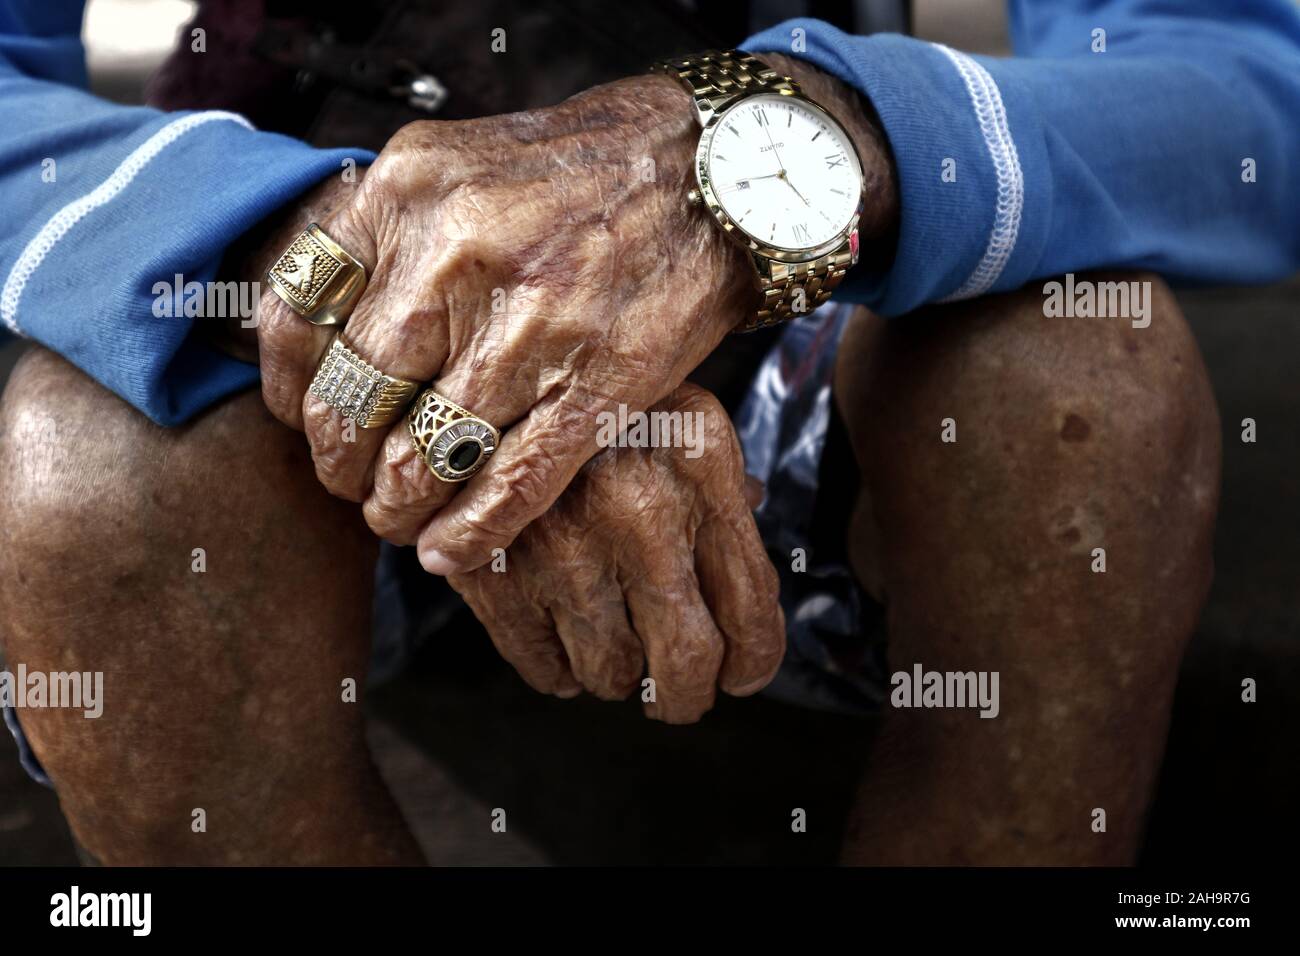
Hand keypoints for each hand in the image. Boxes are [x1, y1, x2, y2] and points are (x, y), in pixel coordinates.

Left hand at [251, 57, 896, 575]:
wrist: (712, 167)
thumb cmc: (581, 171)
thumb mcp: (458, 163)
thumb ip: (385, 234)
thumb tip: (321, 323)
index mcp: (408, 192)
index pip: (297, 319)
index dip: (288, 390)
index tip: (302, 417)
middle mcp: (457, 254)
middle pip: (351, 400)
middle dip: (338, 465)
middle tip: (349, 483)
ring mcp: (531, 323)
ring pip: (422, 455)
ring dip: (396, 507)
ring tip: (397, 518)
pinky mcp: (599, 380)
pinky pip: (514, 482)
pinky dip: (472, 532)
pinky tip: (450, 550)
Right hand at [446, 384, 783, 722]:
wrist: (492, 357)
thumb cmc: (609, 396)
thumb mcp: (687, 420)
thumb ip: (724, 496)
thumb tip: (748, 574)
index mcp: (699, 474)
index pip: (750, 609)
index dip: (754, 661)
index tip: (743, 675)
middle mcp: (637, 515)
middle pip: (686, 659)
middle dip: (689, 696)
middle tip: (682, 696)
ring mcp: (562, 545)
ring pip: (610, 671)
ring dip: (620, 679)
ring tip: (619, 661)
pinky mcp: (494, 565)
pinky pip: (538, 663)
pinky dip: (558, 675)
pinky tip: (566, 658)